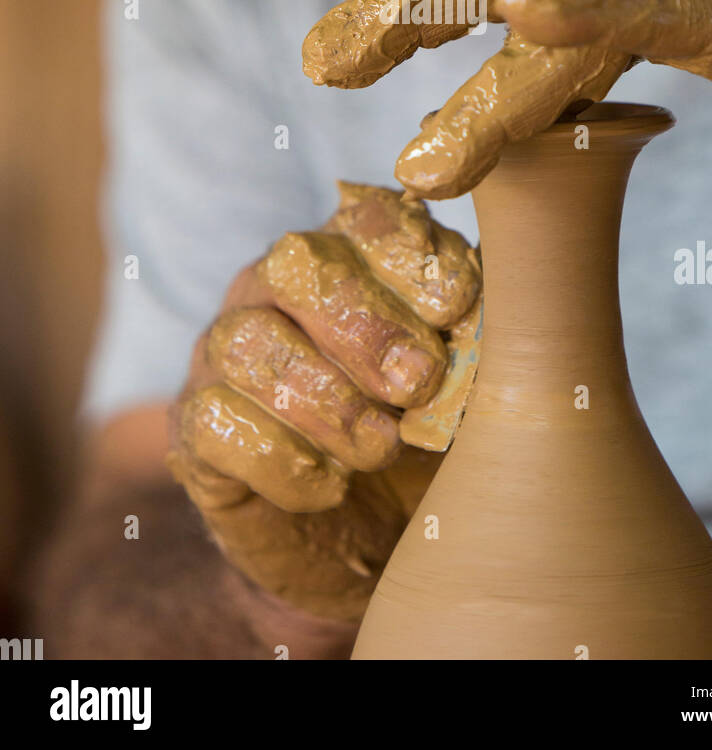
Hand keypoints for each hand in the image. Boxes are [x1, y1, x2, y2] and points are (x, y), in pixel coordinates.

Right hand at [167, 183, 480, 622]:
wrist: (373, 534)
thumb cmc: (428, 434)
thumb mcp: (468, 381)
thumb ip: (476, 337)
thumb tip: (477, 316)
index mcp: (351, 253)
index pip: (367, 215)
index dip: (409, 252)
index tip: (457, 306)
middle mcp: (275, 286)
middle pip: (296, 263)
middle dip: (365, 324)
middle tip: (418, 382)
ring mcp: (224, 354)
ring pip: (246, 342)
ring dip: (326, 399)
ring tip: (381, 446)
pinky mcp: (196, 430)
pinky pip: (215, 424)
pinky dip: (283, 460)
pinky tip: (332, 484)